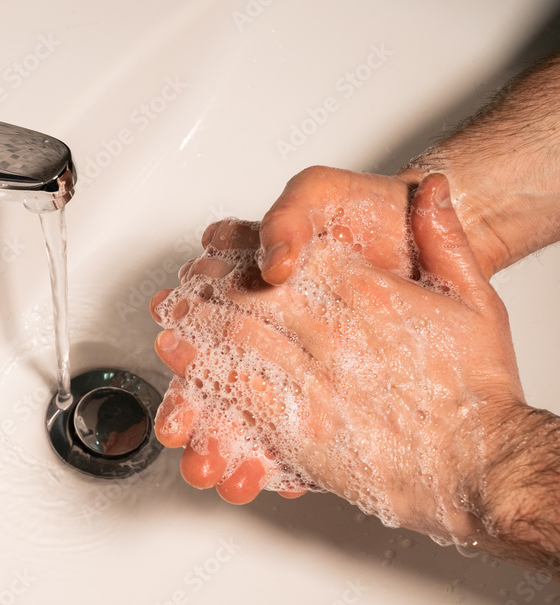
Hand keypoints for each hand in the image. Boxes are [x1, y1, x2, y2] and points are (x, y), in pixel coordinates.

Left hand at [151, 174, 525, 543]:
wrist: (482, 465)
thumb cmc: (478, 391)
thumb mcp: (476, 301)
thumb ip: (446, 238)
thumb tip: (429, 188)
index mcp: (370, 295)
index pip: (294, 254)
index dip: (248, 244)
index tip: (220, 240)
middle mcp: (335, 333)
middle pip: (254, 291)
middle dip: (211, 280)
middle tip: (184, 274)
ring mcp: (313, 379)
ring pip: (238, 334)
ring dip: (198, 318)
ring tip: (172, 306)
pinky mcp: (299, 428)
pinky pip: (239, 389)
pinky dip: (203, 369)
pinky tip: (180, 356)